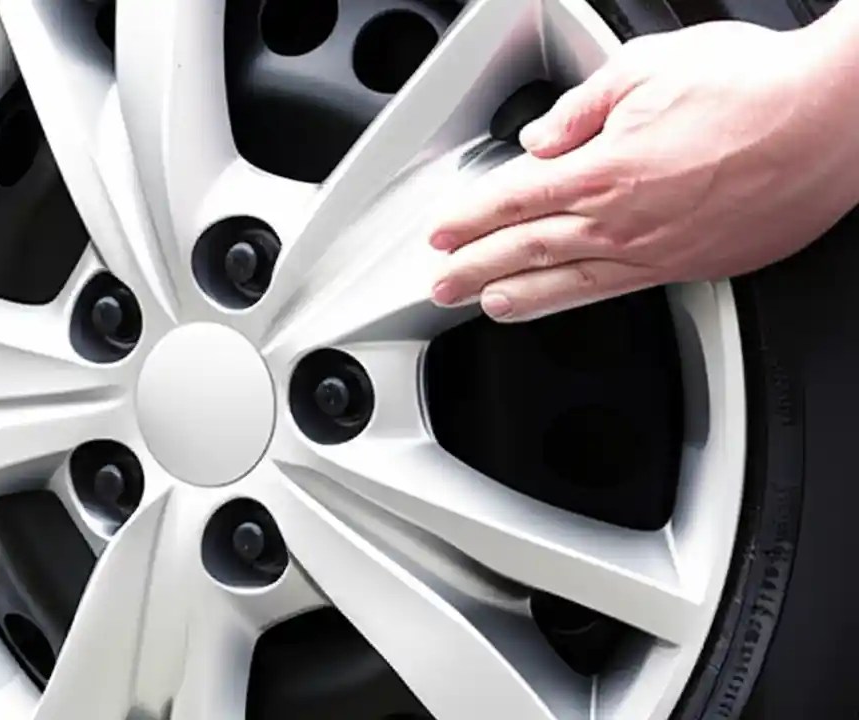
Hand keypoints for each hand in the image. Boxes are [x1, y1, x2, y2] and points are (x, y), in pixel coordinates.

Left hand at [427, 21, 858, 321]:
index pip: (511, 201)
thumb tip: (541, 137)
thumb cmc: (755, 87)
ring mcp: (656, 252)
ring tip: (482, 304)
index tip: (440, 233)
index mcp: (602, 170)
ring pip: (566, 283)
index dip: (467, 220)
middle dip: (473, 266)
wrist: (835, 121)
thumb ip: (582, 109)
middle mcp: (622, 222)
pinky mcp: (692, 266)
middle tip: (438, 283)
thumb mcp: (647, 68)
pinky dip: (574, 301)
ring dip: (516, 295)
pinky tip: (559, 303)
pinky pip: (616, 292)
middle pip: (526, 250)